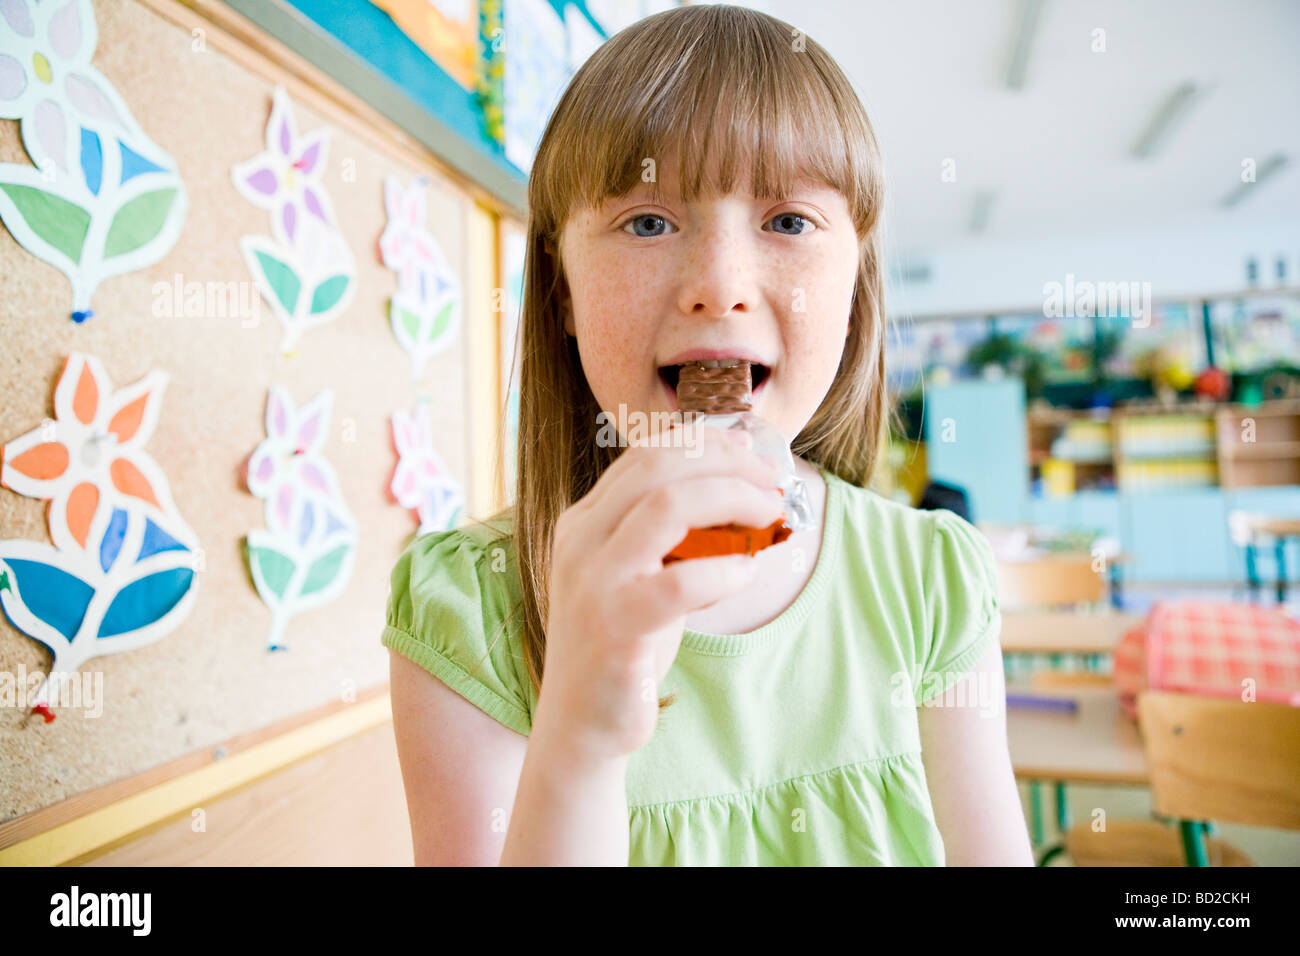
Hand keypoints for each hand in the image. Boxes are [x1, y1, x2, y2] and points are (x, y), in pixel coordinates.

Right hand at [537, 423, 783, 759]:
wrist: (581, 722)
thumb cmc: (624, 642)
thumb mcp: (643, 573)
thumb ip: (676, 532)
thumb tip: (743, 480)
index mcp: (584, 520)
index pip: (646, 454)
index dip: (707, 444)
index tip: (752, 455)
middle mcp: (581, 541)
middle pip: (658, 465)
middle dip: (726, 464)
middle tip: (771, 484)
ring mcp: (594, 582)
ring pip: (667, 505)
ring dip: (731, 499)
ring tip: (768, 516)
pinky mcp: (614, 628)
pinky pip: (679, 582)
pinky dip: (724, 570)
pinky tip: (744, 573)